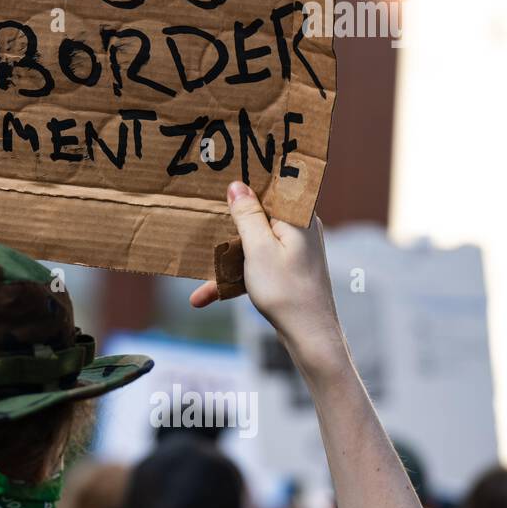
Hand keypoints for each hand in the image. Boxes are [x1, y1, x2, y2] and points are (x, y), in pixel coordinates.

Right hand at [190, 181, 347, 383]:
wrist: (310, 335)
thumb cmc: (286, 291)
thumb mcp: (258, 249)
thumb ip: (247, 215)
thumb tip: (237, 185)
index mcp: (298, 216)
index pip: (273, 184)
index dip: (249, 177)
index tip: (224, 172)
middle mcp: (300, 228)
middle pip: (259, 212)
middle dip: (230, 218)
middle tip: (203, 209)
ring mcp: (294, 249)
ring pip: (253, 241)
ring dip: (226, 256)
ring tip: (197, 267)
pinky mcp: (287, 268)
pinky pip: (257, 263)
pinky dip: (236, 275)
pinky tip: (205, 295)